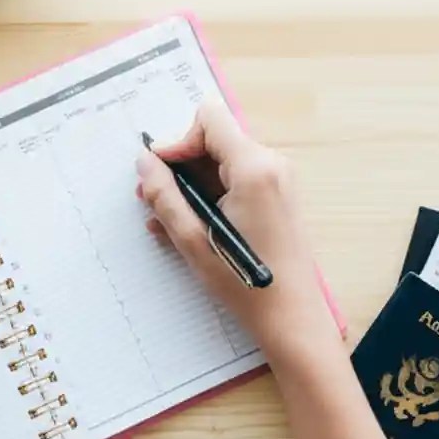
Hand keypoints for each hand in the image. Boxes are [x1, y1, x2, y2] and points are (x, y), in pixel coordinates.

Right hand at [135, 100, 334, 360]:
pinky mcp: (278, 198)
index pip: (209, 119)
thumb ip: (165, 195)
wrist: (293, 319)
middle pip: (214, 141)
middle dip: (180, 166)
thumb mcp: (193, 240)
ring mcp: (278, 181)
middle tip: (152, 198)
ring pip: (222, 163)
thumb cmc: (246, 284)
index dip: (178, 141)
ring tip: (164, 219)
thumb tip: (146, 162)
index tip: (158, 173)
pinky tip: (188, 226)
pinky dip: (210, 197)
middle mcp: (271, 165)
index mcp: (254, 168)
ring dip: (191, 186)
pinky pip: (236, 182)